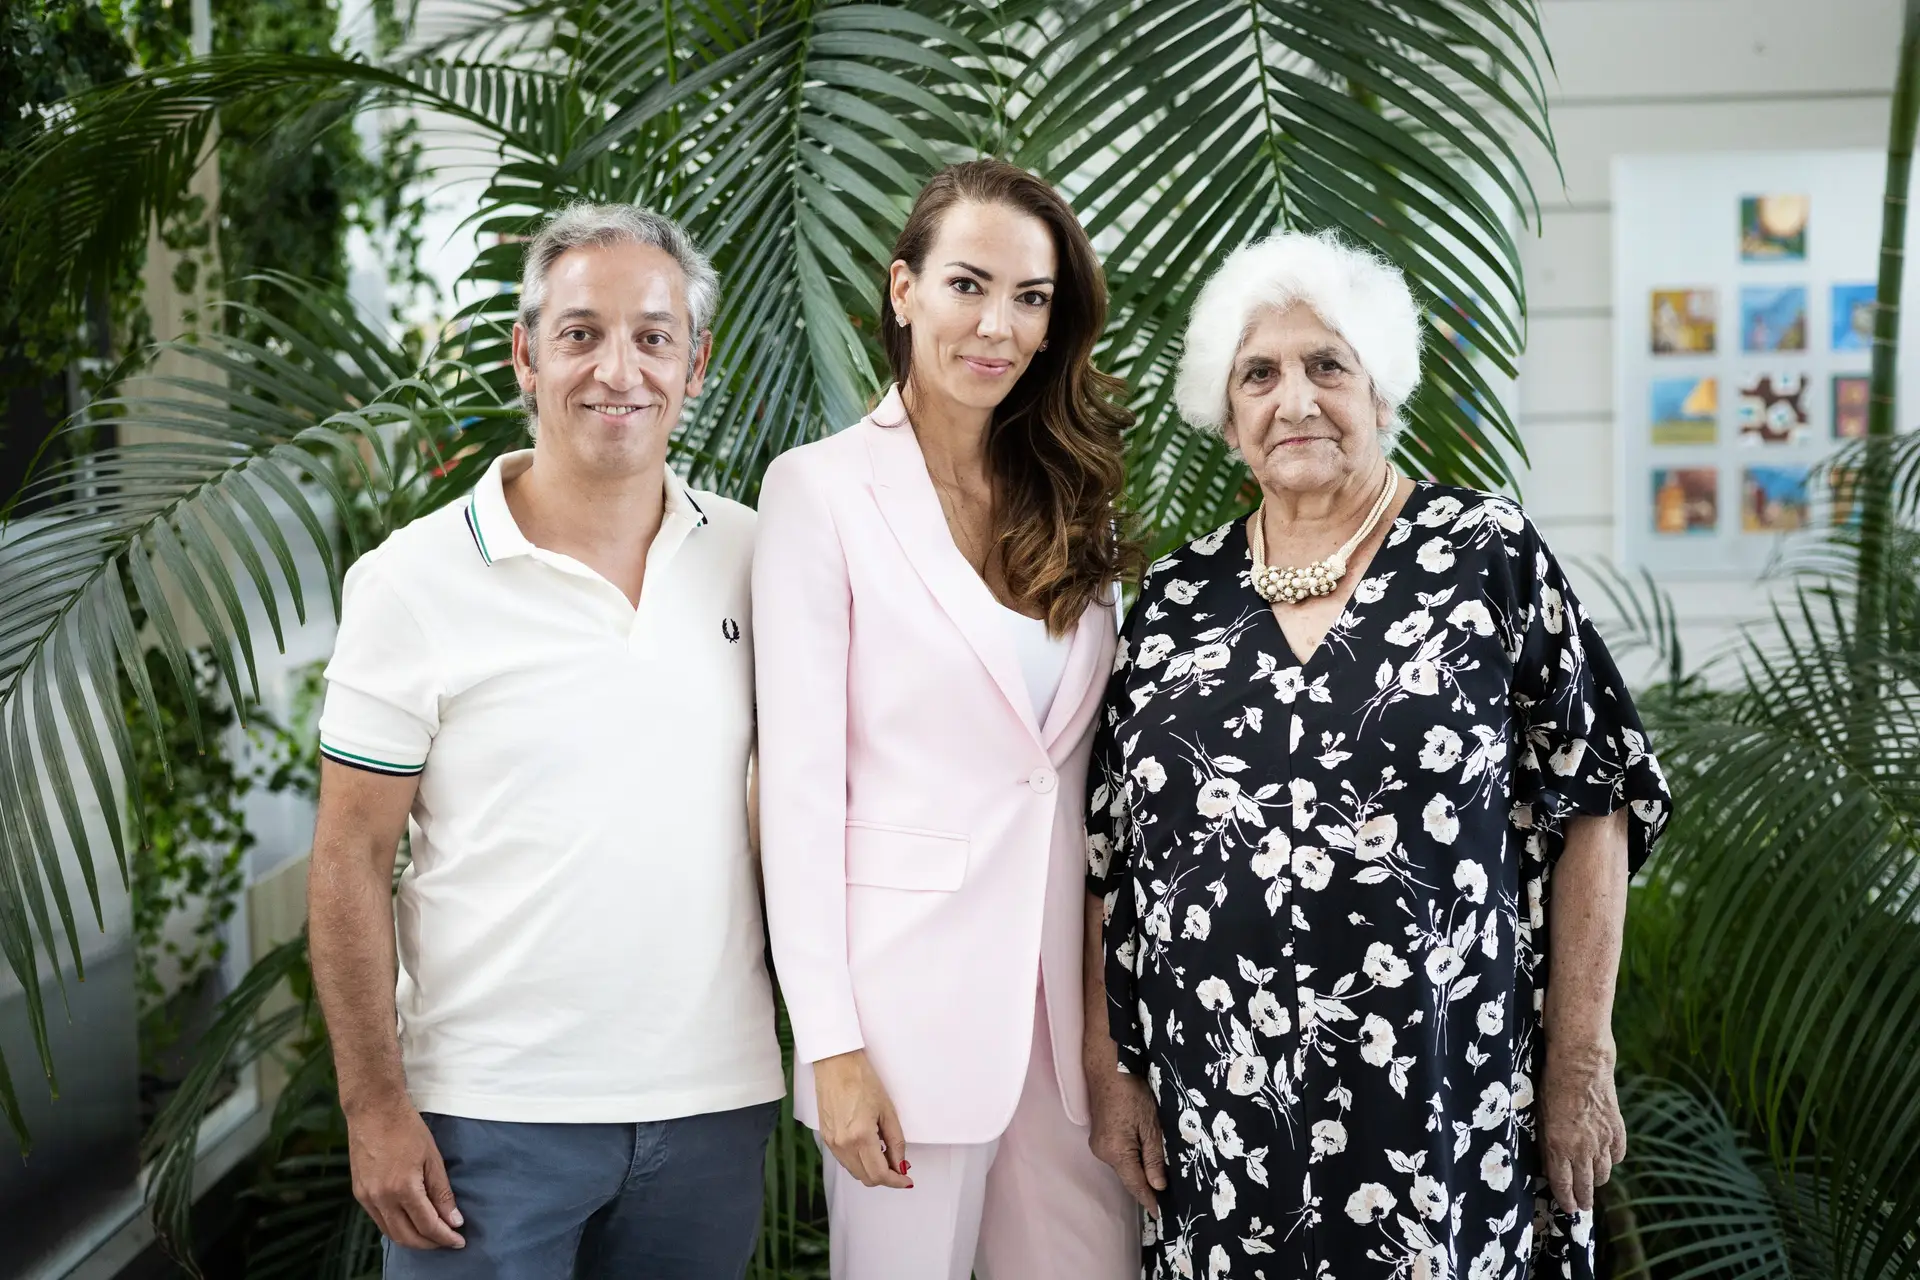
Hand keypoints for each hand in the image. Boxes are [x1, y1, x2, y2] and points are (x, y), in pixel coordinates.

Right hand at [346, 1101, 465, 1248]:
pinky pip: (379, 1220)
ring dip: (412, 1239)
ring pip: (390, 1232)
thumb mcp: (432, 1158)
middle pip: (407, 1236)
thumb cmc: (407, 1128)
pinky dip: (396, 1227)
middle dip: (429, 1244)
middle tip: (447, 1241)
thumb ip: (442, 1192)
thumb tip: (454, 1220)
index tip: (459, 1242)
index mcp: (403, 1188)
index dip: (445, 1237)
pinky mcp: (359, 1193)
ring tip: (432, 1236)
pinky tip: (410, 1223)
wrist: (373, 1110)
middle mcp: (381, 1198)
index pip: (427, 1225)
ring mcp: (367, 1197)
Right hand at [814, 1049, 913, 1189]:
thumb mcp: (887, 1110)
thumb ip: (896, 1142)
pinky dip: (858, 1161)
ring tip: (883, 1152)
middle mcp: (843, 1144)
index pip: (879, 1174)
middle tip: (898, 1166)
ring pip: (854, 1172)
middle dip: (885, 1177)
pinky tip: (868, 1147)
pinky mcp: (825, 1138)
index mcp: (860, 1137)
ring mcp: (831, 1143)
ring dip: (871, 1169)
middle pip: (866, 1178)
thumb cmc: (860, 1079)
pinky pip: (844, 1161)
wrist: (835, 1064)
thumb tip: (901, 1164)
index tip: (905, 1179)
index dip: (896, 1181)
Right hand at [1086, 1060, 1165, 1213]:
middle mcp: (1103, 1153)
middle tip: (1167, 1195)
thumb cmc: (1132, 1093)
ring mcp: (1099, 1144)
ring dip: (1140, 1169)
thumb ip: (1153, 1157)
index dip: (1149, 1200)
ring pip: (1124, 1164)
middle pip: (1129, 1176)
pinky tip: (1143, 1155)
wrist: (1108, 1068)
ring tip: (1159, 1175)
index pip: (1135, 1184)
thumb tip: (1157, 1185)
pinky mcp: (1100, 1135)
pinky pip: (1119, 1154)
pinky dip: (1132, 1158)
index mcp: (1116, 1152)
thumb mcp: (1150, 1125)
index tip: (1161, 1216)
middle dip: (1147, 1184)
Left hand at [1539, 1038, 1626, 1212]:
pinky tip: (1607, 1159)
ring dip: (1597, 1180)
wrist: (1580, 1063)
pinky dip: (1612, 1159)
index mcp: (1559, 1147)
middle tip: (1582, 1207)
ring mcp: (1603, 1141)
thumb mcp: (1539, 1117)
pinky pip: (1618, 1154)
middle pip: (1586, 1185)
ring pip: (1604, 1173)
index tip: (1568, 1208)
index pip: (1563, 1184)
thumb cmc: (1551, 1086)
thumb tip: (1549, 1165)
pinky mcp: (1617, 1129)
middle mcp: (1583, 1149)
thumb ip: (1546, 1144)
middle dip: (1583, 1199)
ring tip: (1593, 1183)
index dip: (1565, 1199)